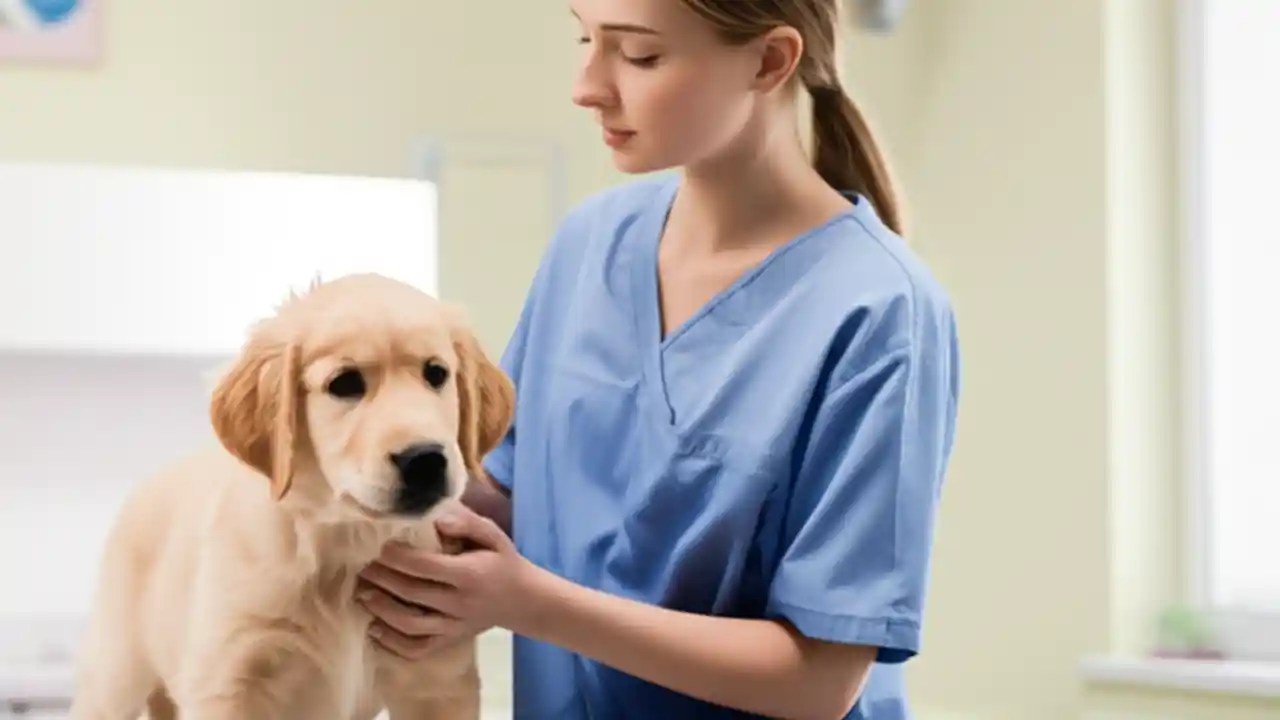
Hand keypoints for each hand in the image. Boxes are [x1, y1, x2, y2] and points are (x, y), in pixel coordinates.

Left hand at [356, 504, 540, 659]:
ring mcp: (453, 627)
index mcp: (469, 574)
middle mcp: (459, 603)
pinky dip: (393, 643)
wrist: (524, 601)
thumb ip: (466, 522)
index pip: (426, 567)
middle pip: (412, 593)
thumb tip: (436, 518)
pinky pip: (418, 649)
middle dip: (382, 579)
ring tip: (362, 594)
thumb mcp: (493, 535)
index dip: (398, 557)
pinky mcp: (450, 641)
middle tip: (362, 566)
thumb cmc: (503, 562)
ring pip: (410, 625)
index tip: (380, 546)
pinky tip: (374, 629)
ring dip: (381, 610)